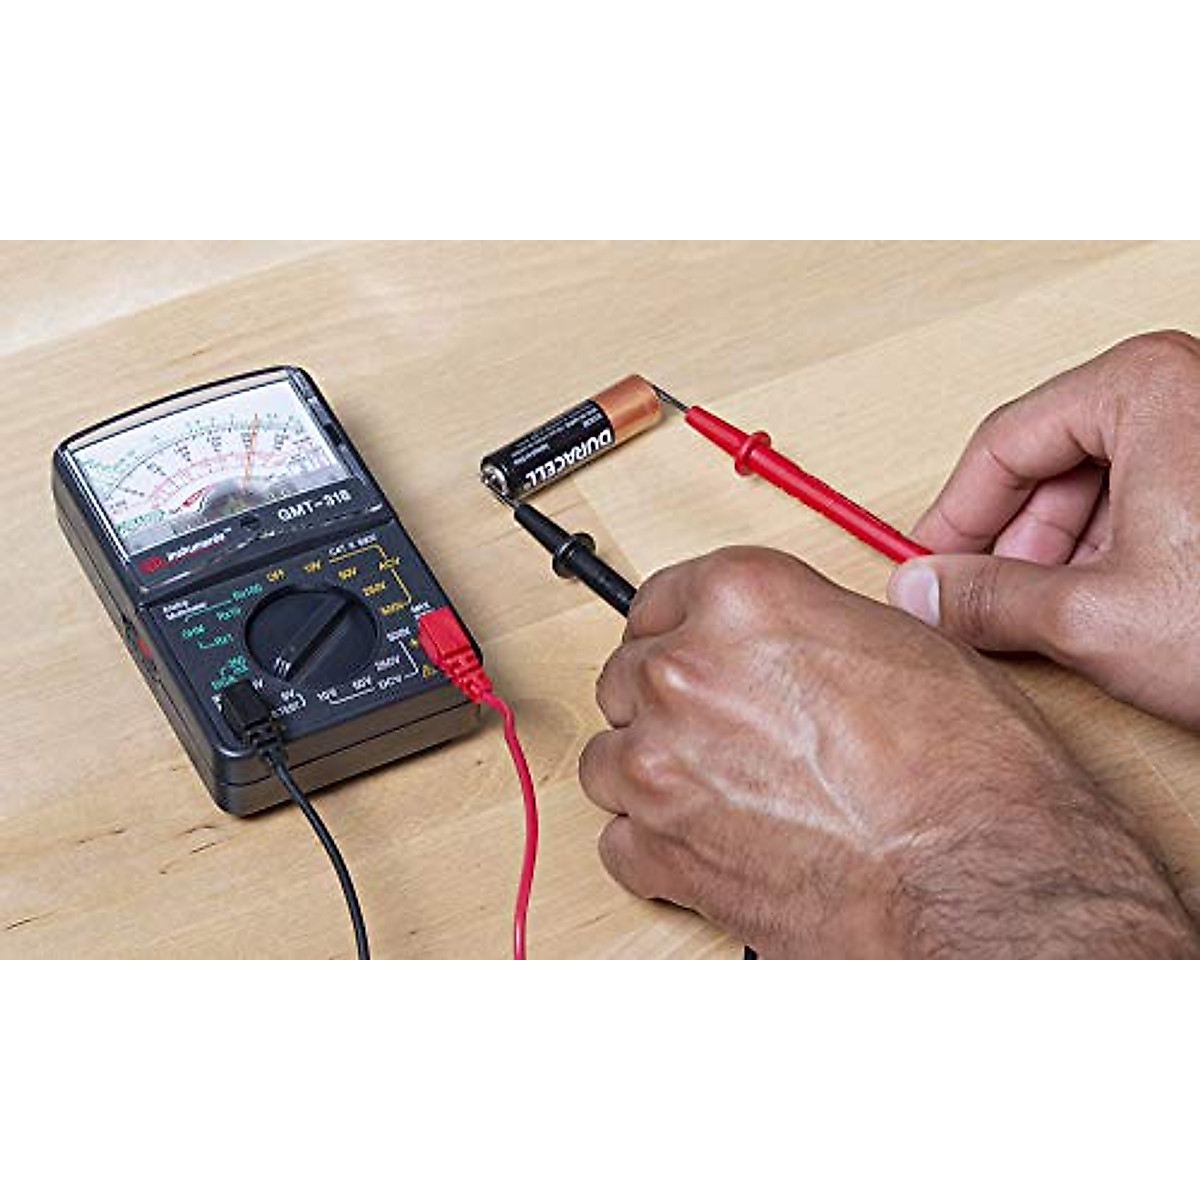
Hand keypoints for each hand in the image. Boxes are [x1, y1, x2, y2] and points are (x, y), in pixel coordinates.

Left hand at [579, 547, 1197, 956]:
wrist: (980, 880)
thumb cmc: (967, 770)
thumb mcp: (902, 644)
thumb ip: (810, 627)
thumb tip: (791, 640)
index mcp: (741, 599)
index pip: (658, 600)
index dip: (676, 632)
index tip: (685, 652)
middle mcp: (685, 672)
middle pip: (627, 677)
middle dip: (664, 705)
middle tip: (717, 734)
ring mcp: (660, 764)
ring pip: (608, 759)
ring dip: (650, 775)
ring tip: (714, 794)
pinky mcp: (661, 852)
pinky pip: (621, 842)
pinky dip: (655, 849)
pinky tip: (708, 846)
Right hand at [889, 330, 1199, 727]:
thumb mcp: (1095, 619)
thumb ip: (986, 599)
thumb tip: (922, 591)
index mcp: (1146, 386)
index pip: (1004, 442)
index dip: (954, 516)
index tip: (928, 567)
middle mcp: (1188, 388)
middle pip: (1052, 460)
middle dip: (1012, 543)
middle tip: (984, 606)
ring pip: (1100, 485)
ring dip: (1059, 556)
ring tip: (1050, 619)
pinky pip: (1148, 501)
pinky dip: (1113, 556)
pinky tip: (1109, 611)